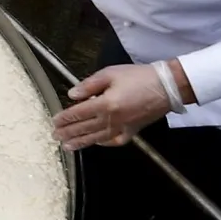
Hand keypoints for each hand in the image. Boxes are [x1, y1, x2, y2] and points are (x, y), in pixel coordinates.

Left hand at [51, 62, 177, 150]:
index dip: (65, 118)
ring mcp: (123, 128)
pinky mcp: (133, 131)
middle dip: (68, 133)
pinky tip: (96, 143)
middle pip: (85, 128)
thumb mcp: (110, 73)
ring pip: (97, 138)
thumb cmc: (138, 77)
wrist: (166, 86)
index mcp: (105, 104)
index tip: (54, 122)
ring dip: (81, 142)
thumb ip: (89, 85)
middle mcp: (112, 119)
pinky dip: (104, 144)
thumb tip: (72, 95)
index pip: (79, 113)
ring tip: (67, 146)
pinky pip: (115, 141)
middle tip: (55, 136)